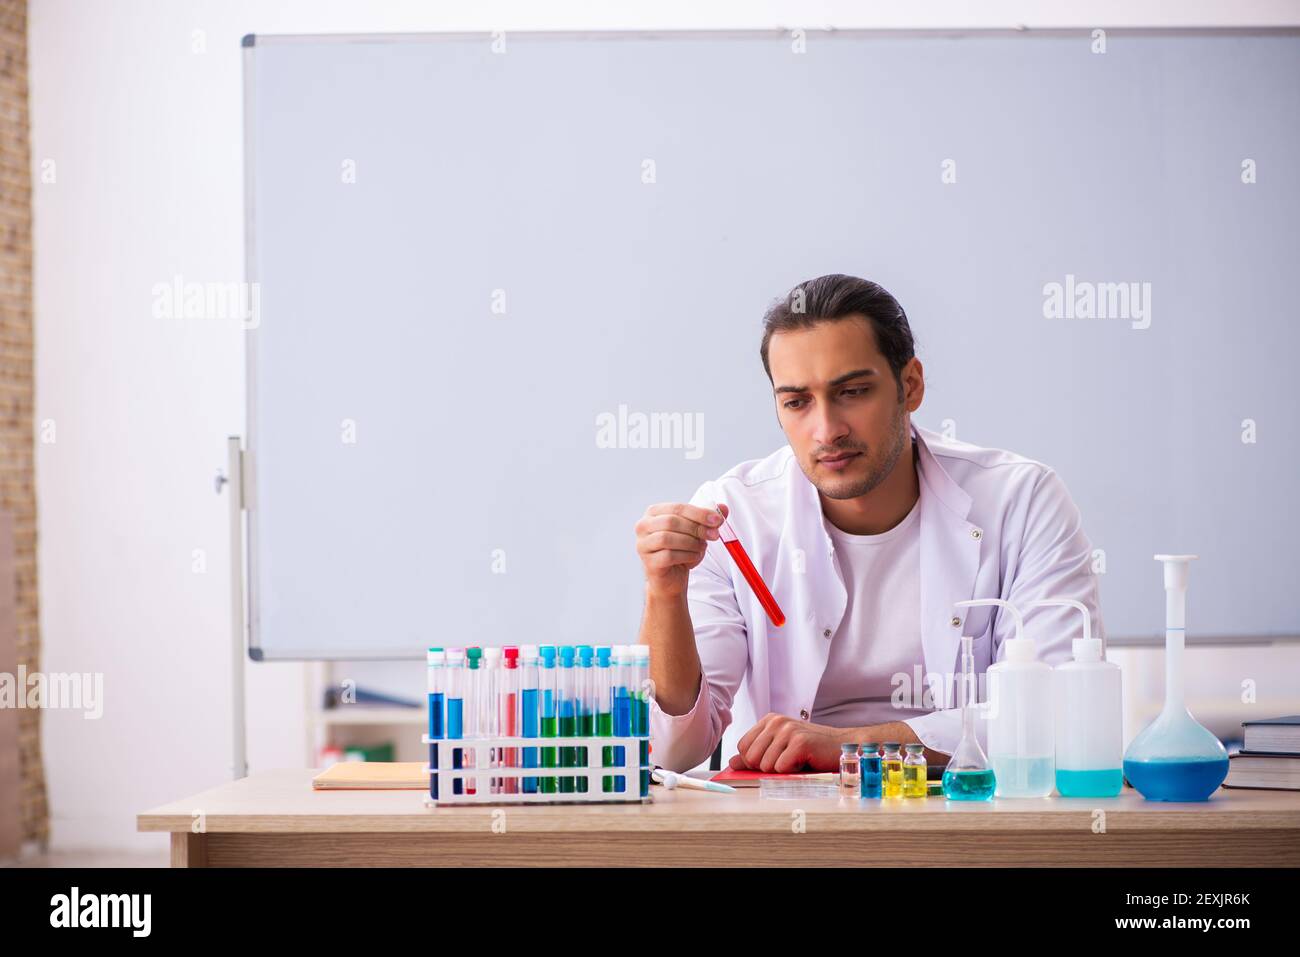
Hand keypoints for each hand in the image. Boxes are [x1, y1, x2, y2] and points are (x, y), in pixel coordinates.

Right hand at [635, 502, 728, 597]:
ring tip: (701, 548)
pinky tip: (693, 558)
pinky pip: (669, 556)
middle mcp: (643, 526)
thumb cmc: (681, 549)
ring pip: (668, 538)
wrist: (672, 577)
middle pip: (672, 521)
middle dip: (697, 528)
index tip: (718, 520)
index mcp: (654, 512)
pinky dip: (686, 556)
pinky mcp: (649, 561)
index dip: (699, 513)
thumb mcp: (696, 531)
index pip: (678, 508)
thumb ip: (708, 518)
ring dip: (691, 543)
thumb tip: (723, 508)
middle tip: (714, 535)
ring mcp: (643, 544)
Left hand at [728, 713, 845, 772]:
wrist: (842, 746)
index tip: (773, 759)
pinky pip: (781, 768)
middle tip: (787, 761)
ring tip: (798, 760)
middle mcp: (776, 722)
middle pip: (751, 758)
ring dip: (782, 770)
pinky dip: (793, 771)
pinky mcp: (800, 742)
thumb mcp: (780, 749)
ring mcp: (788, 730)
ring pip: (766, 765)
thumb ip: (755, 754)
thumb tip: (732, 762)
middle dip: (767, 767)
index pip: (742, 747)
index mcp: (769, 720)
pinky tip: (805, 762)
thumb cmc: (811, 750)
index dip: (754, 761)